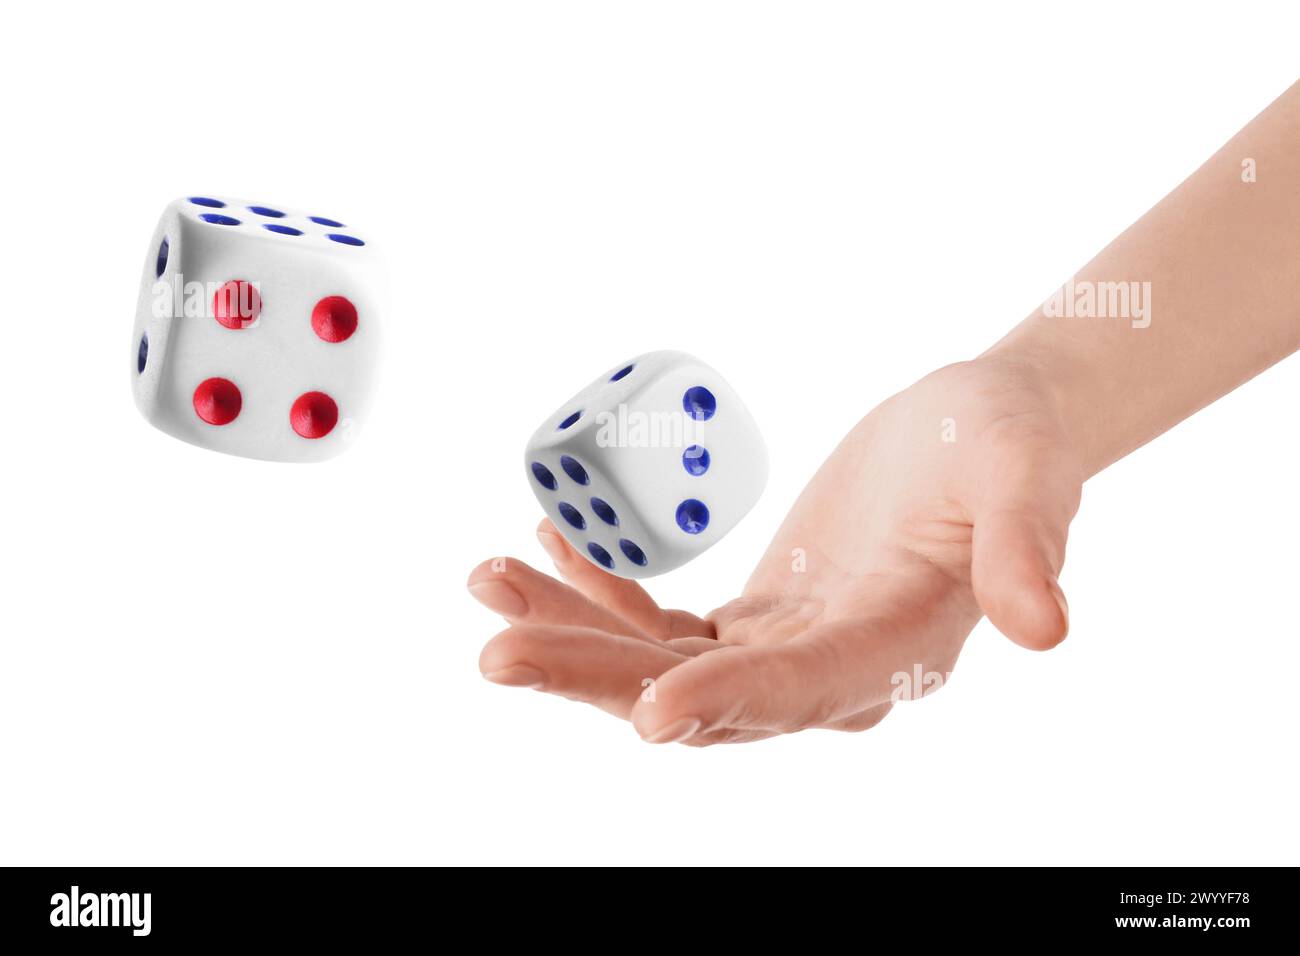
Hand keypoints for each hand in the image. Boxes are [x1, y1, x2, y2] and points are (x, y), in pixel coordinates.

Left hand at [469, 355, 1082, 744]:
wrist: (977, 433)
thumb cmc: (1004, 445)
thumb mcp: (1024, 475)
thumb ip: (1025, 546)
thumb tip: (1046, 628)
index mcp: (897, 647)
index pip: (806, 689)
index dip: (731, 702)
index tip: (648, 711)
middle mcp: (833, 671)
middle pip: (702, 695)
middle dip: (597, 677)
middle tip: (497, 649)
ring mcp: (788, 650)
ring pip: (664, 666)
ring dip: (575, 633)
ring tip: (490, 583)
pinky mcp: (759, 620)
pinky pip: (664, 625)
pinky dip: (603, 593)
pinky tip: (551, 544)